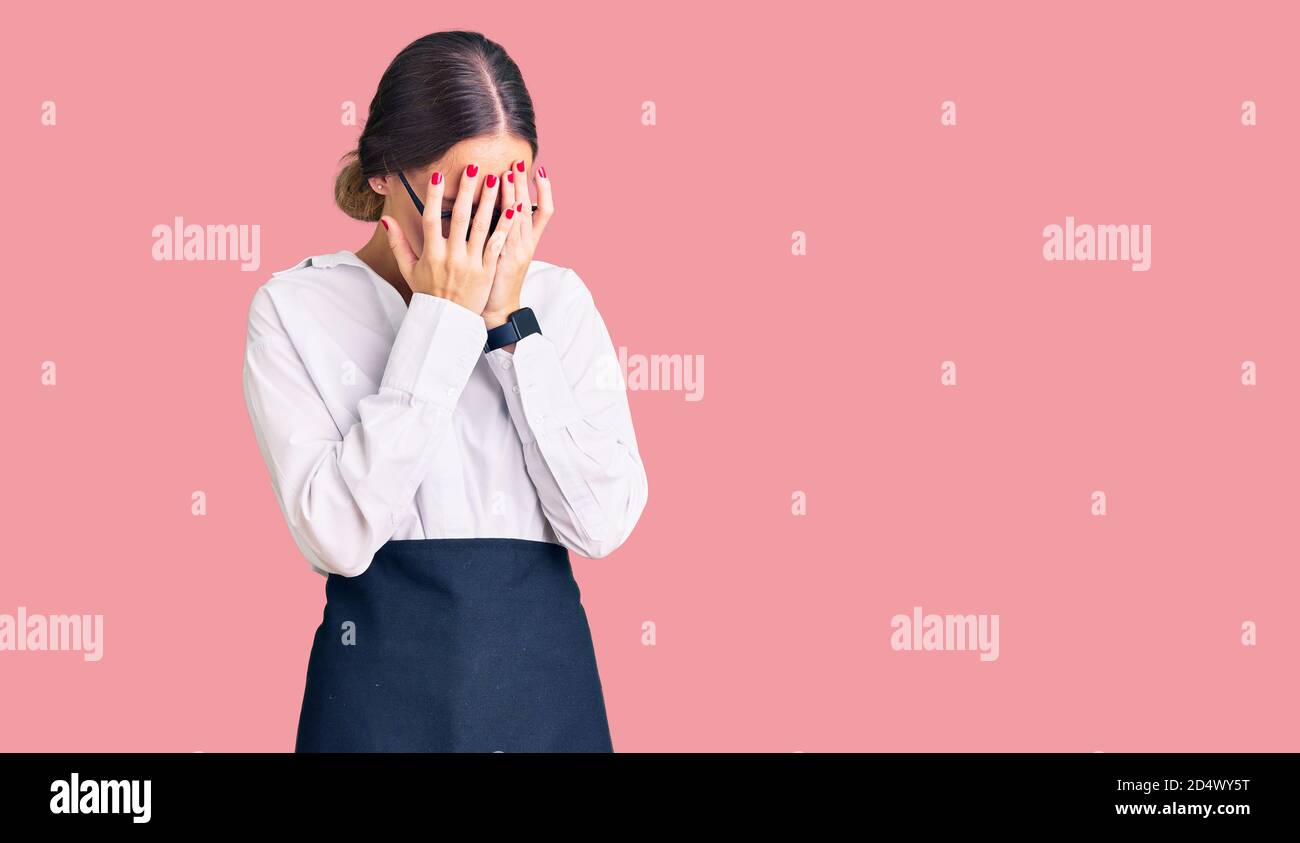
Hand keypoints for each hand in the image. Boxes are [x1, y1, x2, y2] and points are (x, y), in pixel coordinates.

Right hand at [380, 163, 517, 314]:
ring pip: (481, 227)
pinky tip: (514, 208)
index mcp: (431, 253)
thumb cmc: (428, 293)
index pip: (430, 218)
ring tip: (496, 179)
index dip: (433, 196)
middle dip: (466, 190)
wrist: (448, 322)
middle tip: (473, 167)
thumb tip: (386, 219)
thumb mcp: (409, 270)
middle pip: (459, 217)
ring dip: (489, 201)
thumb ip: (399, 243)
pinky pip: (497, 244)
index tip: (438, 175)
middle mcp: (451, 256)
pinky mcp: (487, 271)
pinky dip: (505, 226)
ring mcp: (470, 263)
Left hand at [481, 159, 553, 328]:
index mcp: (529, 243)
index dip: (545, 191)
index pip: (544, 212)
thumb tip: (500, 210)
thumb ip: (504, 233)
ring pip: (518, 217)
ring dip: (513, 193)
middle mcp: (526, 244)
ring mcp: (516, 252)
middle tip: (518, 162)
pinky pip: (505, 233)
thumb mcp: (504, 255)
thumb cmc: (496, 282)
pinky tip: (499, 202)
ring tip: (508, 172)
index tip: (539, 171)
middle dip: (524, 184)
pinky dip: (503, 216)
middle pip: (529, 207)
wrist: (495, 310)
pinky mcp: (503, 259)